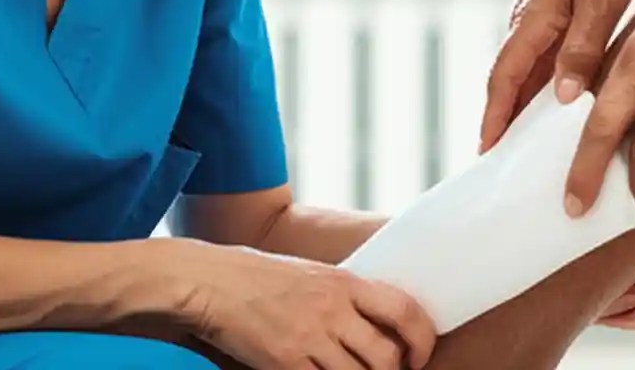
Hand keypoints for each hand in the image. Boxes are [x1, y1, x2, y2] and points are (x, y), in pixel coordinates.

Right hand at [181, 242, 436, 369]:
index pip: (404, 310)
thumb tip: (376, 324)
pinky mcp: (285, 362)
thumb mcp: (312, 273)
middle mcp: (332, 308)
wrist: (212, 281)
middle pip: (385, 356)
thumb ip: (345, 296)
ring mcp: (309, 337)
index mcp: (344, 281)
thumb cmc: (260, 276)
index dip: (421, 340)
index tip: (418, 356)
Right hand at [480, 0, 634, 151]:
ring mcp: (536, 20)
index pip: (504, 80)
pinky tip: (556, 108)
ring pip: (523, 74)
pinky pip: (539, 60)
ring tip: (527, 148)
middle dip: (500, 123)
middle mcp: (526, 24)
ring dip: (520, 109)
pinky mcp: (550, 17)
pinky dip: (539, 88)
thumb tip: (561, 98)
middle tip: (500, 164)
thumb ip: (582, 47)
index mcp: (534, 22)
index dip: (495, 118)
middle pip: (506, 83)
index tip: (486, 153)